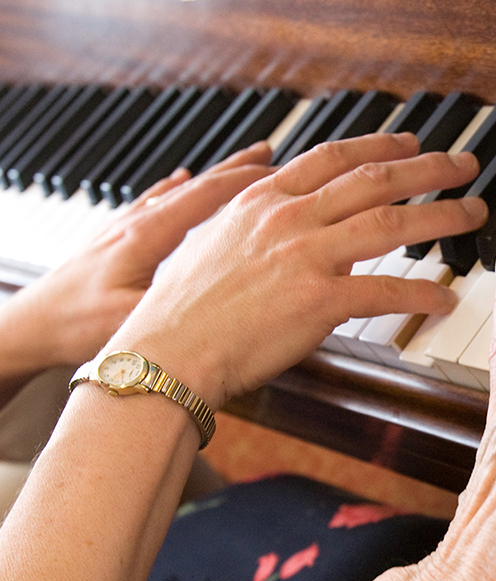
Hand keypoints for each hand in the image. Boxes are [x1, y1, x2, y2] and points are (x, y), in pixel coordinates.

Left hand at [0, 144, 272, 373]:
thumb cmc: (73, 325)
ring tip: (238, 165)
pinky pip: (155, 202)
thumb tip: (220, 293)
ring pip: (177, 191)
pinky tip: (179, 180)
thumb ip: (177, 302)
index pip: (204, 196)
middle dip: (235, 168)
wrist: (30, 325)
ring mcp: (123, 227)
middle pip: (195, 185)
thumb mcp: (132, 320)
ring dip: (211, 177)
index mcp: (145, 236)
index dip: (244, 181)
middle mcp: (134, 222)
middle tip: (269, 152)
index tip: (278, 170)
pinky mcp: (115, 237)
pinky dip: (176, 188)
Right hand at [105, 133, 487, 406]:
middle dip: (428, 169)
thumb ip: (259, 225)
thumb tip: (293, 221)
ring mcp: (305, 257)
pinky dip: (422, 294)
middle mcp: (289, 219)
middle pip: (374, 181)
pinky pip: (387, 292)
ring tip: (474, 213)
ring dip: (441, 216)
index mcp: (263, 200)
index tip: (411, 143)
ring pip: (391, 225)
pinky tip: (446, 297)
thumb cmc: (182, 308)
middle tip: (465, 165)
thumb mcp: (214, 243)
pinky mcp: (319, 302)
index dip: (379, 147)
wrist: (168, 351)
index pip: (334, 158)